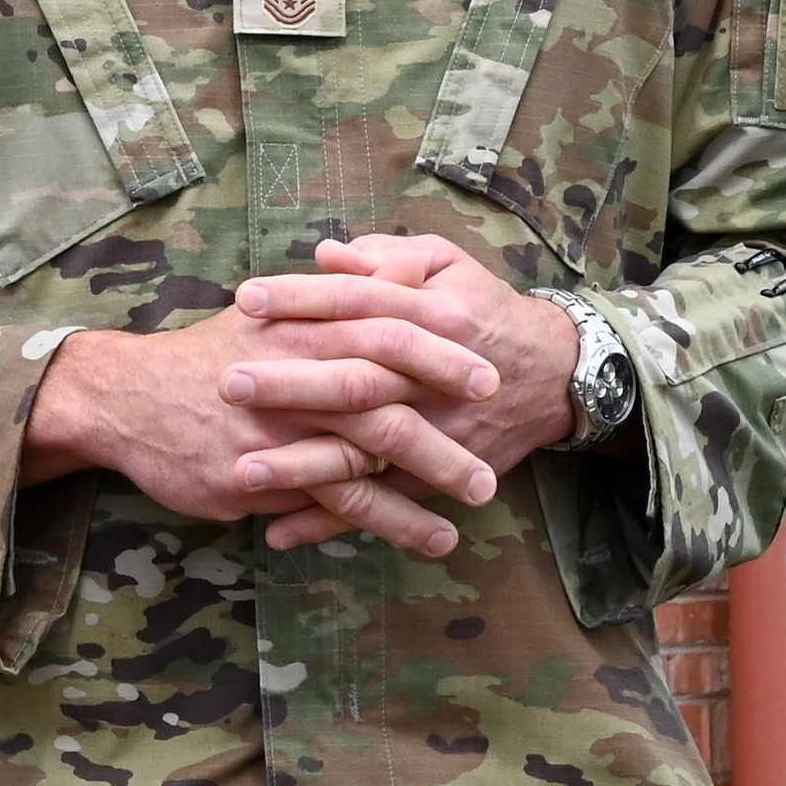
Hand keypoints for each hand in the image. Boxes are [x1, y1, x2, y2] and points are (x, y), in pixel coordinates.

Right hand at [23, 291, 505, 558]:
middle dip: (452, 396)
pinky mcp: (267, 472)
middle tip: (501, 412)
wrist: (123, 399)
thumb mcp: (256, 317)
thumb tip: (362, 274)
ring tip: (483, 490)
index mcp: (297, 323)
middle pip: (391, 378)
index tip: (487, 357)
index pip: (384, 321)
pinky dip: (392, 518)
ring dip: (437, 467)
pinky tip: (432, 535)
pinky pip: (342, 496)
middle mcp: (295, 367)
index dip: (440, 339)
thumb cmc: (197, 360)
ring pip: (376, 442)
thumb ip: (314, 303)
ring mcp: (282, 421)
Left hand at [229, 234, 583, 546]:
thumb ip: (387, 255)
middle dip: (291, 384)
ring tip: (241, 470)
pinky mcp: (437, 476)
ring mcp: (436, 431)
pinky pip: (381, 502)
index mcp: (432, 313)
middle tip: (229, 383)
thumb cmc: (485, 309)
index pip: (358, 301)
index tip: (245, 300)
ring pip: (365, 449)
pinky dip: (330, 521)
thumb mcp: (448, 264)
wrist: (557, 374)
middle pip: (356, 377)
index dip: (302, 299)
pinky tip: (278, 530)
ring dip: (303, 463)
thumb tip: (327, 254)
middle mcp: (431, 376)